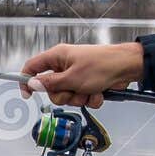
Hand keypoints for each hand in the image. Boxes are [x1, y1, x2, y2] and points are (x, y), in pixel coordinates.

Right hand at [21, 42, 142, 108]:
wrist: (127, 67)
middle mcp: (65, 65)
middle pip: (52, 89)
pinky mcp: (87, 84)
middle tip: (73, 90)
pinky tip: (99, 91)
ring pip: (68, 96)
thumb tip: (32, 84)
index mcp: (58, 57)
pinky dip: (90, 98)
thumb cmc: (102, 65)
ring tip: (90, 90)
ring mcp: (77, 75)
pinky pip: (82, 98)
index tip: (27, 95)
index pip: (33, 66)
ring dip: (79, 97)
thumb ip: (50, 83)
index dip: (27, 80)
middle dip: (63, 95)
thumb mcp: (72, 78)